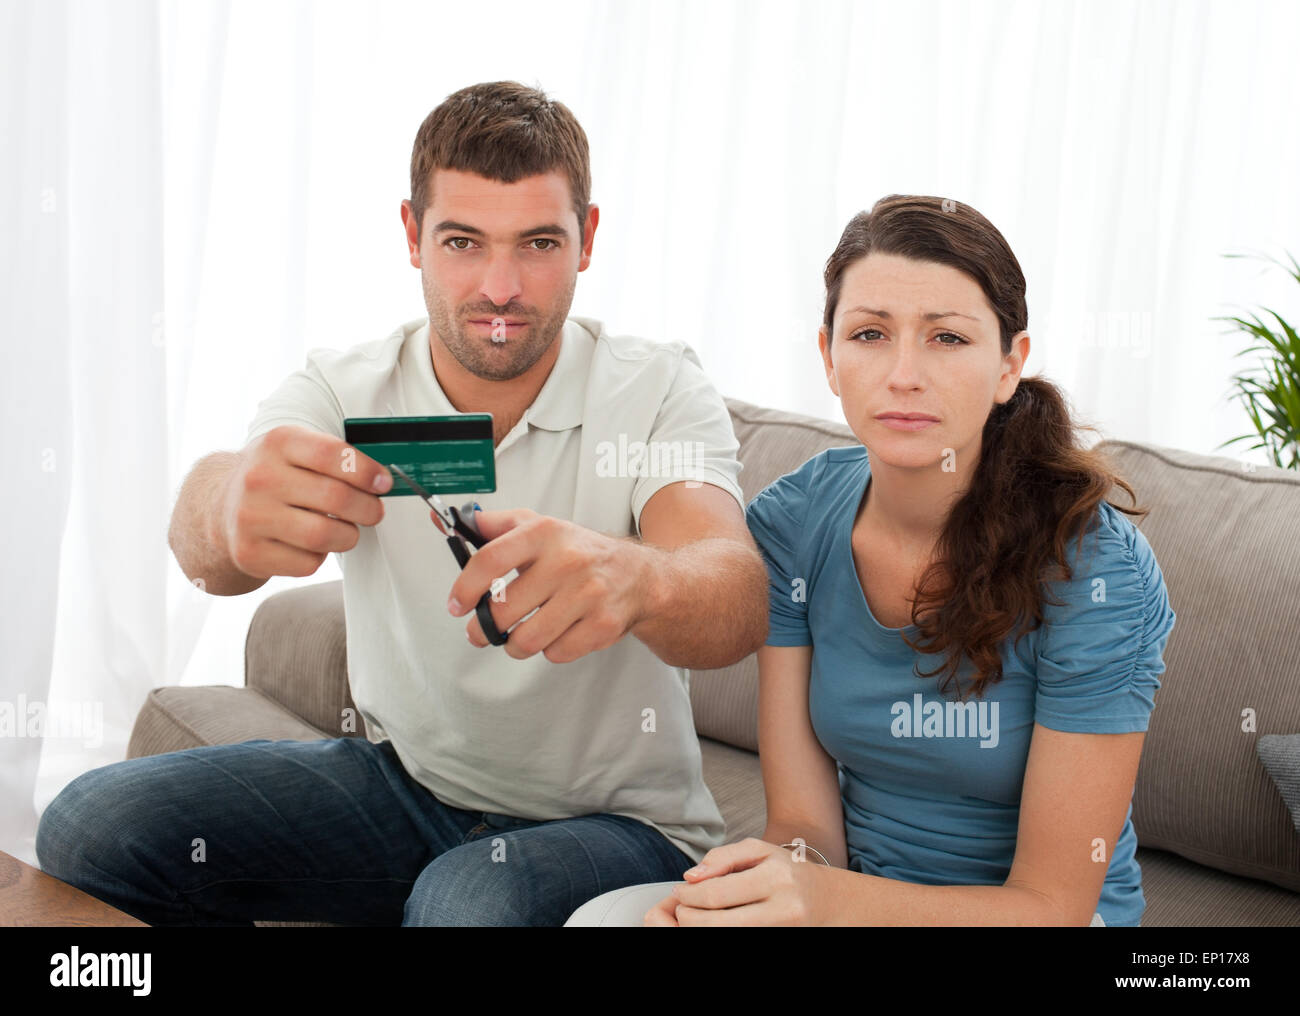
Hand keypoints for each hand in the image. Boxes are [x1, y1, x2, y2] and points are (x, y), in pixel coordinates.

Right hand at [218, 425, 389, 579]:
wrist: (221, 508)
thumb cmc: (276, 478)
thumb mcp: (297, 451)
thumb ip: (338, 459)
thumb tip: (384, 481)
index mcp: (278, 443)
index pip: (333, 454)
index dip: (367, 472)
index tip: (383, 483)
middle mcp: (260, 477)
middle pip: (336, 497)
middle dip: (368, 508)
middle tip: (374, 511)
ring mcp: (251, 517)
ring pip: (324, 535)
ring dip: (348, 536)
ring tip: (346, 530)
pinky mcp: (250, 553)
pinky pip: (307, 563)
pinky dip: (320, 556)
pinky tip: (311, 544)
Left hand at [444, 508, 652, 662]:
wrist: (638, 575)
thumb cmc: (577, 551)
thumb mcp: (537, 526)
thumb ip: (491, 525)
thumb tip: (444, 521)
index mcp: (544, 533)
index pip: (490, 560)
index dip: (465, 588)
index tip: (456, 605)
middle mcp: (567, 561)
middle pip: (503, 610)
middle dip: (483, 629)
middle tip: (481, 631)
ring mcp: (588, 594)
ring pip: (527, 640)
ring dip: (514, 644)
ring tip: (516, 636)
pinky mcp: (603, 625)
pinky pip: (556, 653)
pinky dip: (550, 650)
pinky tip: (555, 633)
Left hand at [643, 837, 835, 925]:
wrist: (825, 899)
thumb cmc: (786, 871)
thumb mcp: (758, 851)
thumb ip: (722, 858)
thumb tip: (691, 877)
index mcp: (775, 877)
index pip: (717, 893)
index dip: (689, 895)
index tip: (679, 892)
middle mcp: (783, 908)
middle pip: (719, 923)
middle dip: (690, 917)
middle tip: (681, 909)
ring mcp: (783, 930)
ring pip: (728, 935)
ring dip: (701, 928)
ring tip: (694, 916)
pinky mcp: (779, 939)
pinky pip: (742, 938)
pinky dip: (720, 932)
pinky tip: (715, 922)